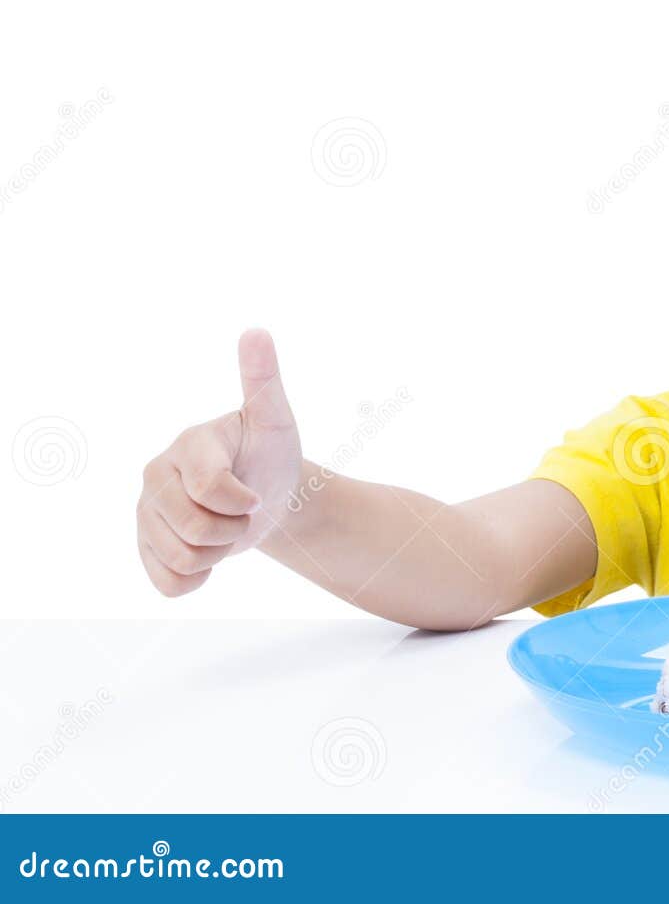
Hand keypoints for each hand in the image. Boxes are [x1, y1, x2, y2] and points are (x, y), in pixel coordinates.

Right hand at [136, 329, 305, 596]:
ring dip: (220, 555)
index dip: (243, 501)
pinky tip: (207, 556)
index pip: (210, 489)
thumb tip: (257, 331)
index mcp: (187, 446)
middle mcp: (156, 477)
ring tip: (225, 527)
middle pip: (197, 531)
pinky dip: (197, 580)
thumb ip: (263, 380)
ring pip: (185, 561)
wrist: (267, 496)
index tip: (254, 493)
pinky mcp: (145, 547)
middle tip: (242, 511)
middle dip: (234, 530)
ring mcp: (145, 513)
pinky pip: (169, 585)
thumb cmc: (270, 454)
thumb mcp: (275, 418)